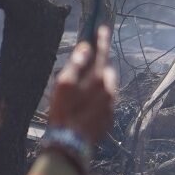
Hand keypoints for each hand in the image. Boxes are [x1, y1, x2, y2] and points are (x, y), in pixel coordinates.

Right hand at [47, 27, 117, 147]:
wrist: (70, 145)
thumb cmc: (64, 113)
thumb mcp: (64, 84)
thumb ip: (76, 64)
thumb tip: (86, 48)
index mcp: (99, 80)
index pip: (102, 54)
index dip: (102, 40)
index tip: (102, 29)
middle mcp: (109, 91)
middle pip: (107, 71)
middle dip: (100, 64)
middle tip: (88, 62)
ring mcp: (110, 107)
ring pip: (107, 87)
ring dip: (99, 82)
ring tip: (84, 84)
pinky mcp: (108, 120)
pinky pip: (105, 102)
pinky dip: (98, 97)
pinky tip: (86, 103)